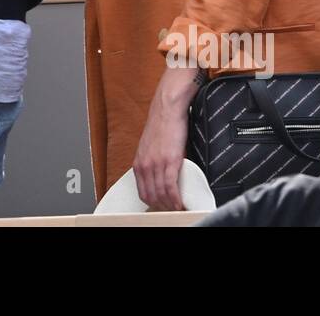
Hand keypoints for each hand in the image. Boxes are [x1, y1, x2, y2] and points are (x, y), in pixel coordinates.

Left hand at [133, 67, 196, 210]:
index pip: (142, 192)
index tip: (162, 207)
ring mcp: (156, 164)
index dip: (153, 203)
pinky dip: (176, 198)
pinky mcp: (169, 160)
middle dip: (162, 207)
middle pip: (151, 196)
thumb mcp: (150, 147)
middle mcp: (145, 165)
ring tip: (179, 208)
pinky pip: (171, 187)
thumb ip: (152, 162)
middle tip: (173, 210)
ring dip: (170, 205)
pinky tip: (180, 203)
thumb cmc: (162, 125)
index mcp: (139, 163)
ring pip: (161, 194)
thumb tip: (160, 176)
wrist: (167, 109)